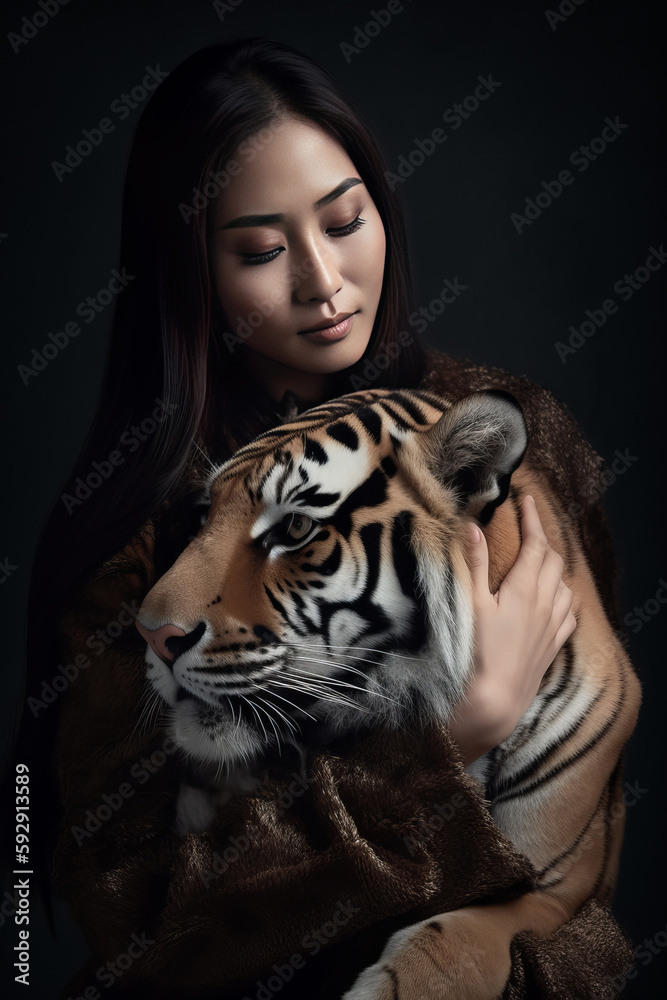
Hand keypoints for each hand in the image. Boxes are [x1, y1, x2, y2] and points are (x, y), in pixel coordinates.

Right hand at [448, 495, 576, 766]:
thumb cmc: (476, 652)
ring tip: (539, 557)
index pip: (536, 542)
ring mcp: (553, 626)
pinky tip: (556, 598)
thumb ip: (474, 563)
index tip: (527, 498)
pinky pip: (569, 611)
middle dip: (542, 537)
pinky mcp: (553, 645)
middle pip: (553, 559)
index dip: (533, 518)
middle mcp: (546, 604)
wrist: (494, 702)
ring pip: (564, 583)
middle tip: (528, 524)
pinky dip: (563, 594)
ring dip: (554, 565)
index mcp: (526, 588)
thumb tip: (472, 526)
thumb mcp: (470, 603)